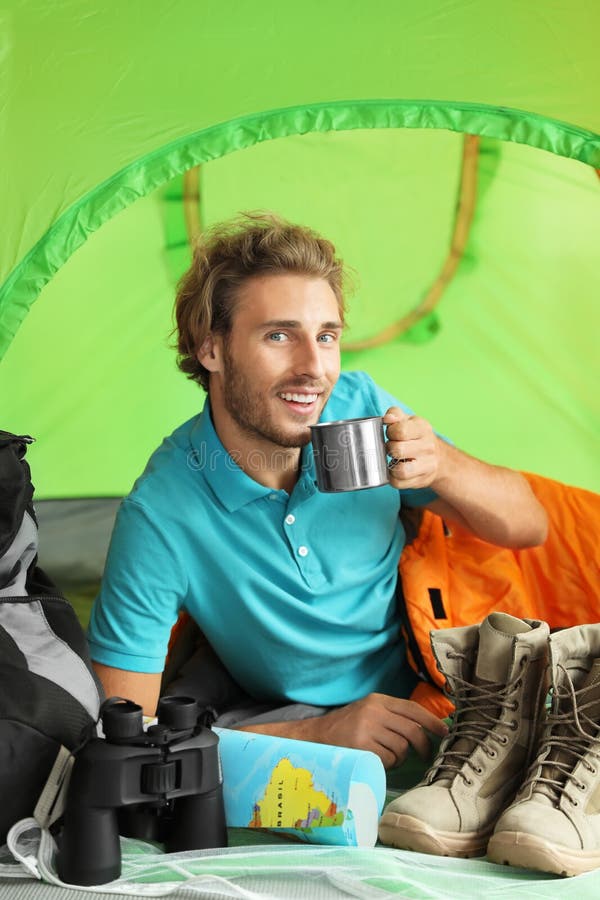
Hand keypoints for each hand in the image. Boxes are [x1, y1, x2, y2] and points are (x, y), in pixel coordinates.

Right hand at [317, 693, 447, 768]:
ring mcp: (367, 728)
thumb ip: (392, 716)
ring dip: (400, 758)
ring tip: (389, 758)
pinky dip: (387, 764)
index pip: (412, 708)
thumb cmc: (346, 728)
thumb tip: (425, 729)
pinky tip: (377, 762)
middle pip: (412, 730)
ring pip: (401, 747)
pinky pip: (388, 759)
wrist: (315, 737)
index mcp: (378, 700)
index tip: (444, 732)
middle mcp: (374, 711)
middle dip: (423, 746)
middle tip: (424, 756)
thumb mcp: (368, 712)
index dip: (432, 721)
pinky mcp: (361, 746)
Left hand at [384, 407, 443, 488]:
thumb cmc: (416, 436)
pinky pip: (399, 483)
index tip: (391, 434)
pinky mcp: (421, 481)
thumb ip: (395, 414)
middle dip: (389, 448)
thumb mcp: (408, 421)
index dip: (390, 432)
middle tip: (390, 448)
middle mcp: (428, 447)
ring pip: (401, 471)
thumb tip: (387, 418)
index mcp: (423, 428)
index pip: (401, 431)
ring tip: (393, 460)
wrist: (439, 457)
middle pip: (398, 450)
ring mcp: (427, 466)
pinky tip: (395, 470)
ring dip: (391, 466)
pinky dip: (392, 478)